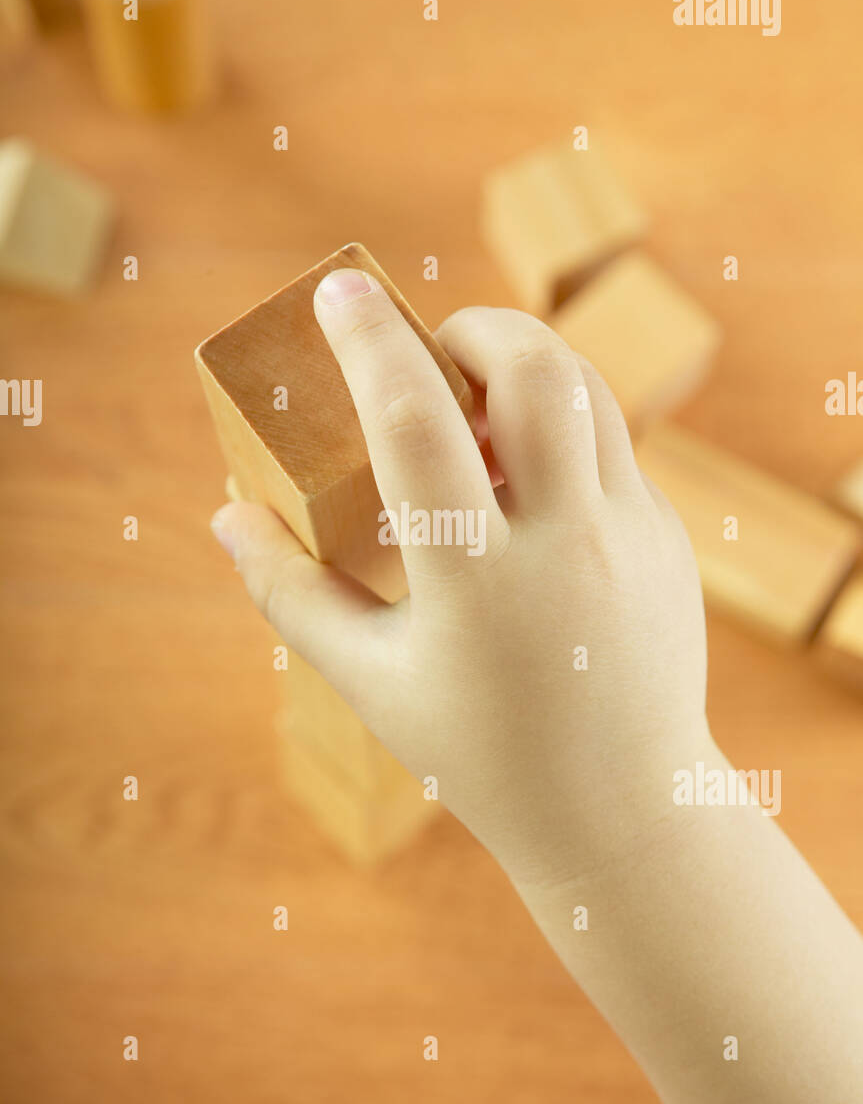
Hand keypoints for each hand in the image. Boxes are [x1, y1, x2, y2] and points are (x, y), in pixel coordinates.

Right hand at [211, 268, 711, 886]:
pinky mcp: (667, 540)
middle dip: (475, 329)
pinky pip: (613, 445)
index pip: (416, 424)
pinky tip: (526, 491)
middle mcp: (565, 544)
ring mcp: (630, 536)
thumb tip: (226, 516)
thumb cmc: (482, 753)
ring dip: (526, 367)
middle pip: (535, 369)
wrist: (621, 811)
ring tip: (478, 417)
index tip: (339, 292)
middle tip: (434, 357)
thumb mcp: (372, 682)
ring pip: (588, 391)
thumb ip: (291, 593)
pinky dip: (561, 431)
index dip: (371, 344)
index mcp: (476, 581)